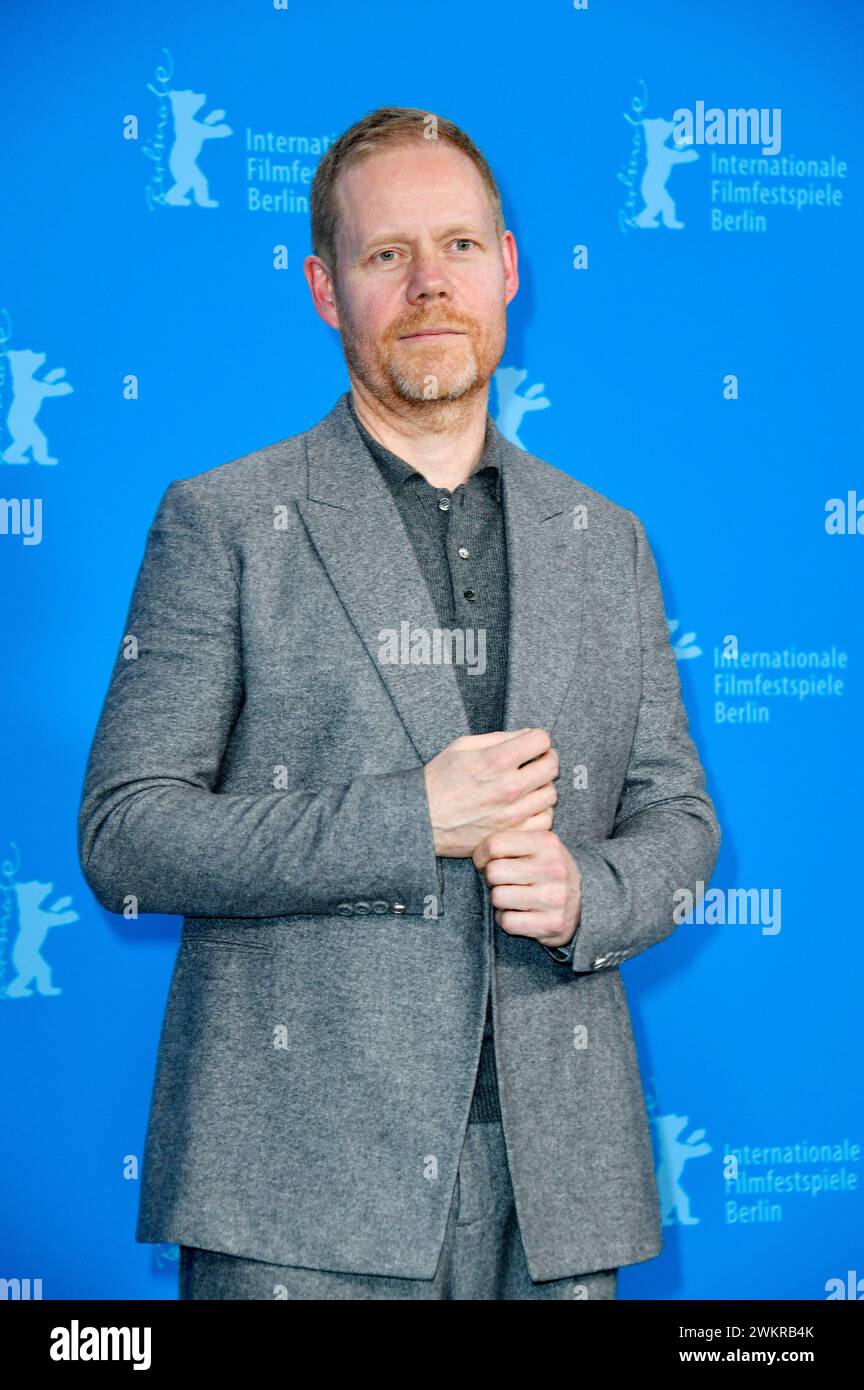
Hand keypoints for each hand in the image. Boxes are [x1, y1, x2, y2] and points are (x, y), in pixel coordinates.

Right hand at [424, 729, 558, 857]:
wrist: (420, 819)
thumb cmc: (438, 780)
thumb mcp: (462, 747)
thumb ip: (498, 738)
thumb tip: (527, 735)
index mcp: (497, 760)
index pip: (542, 740)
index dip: (538, 739)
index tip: (531, 745)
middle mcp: (509, 787)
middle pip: (552, 765)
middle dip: (545, 759)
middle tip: (534, 763)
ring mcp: (513, 814)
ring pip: (551, 794)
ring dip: (542, 787)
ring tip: (527, 787)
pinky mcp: (512, 834)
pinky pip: (544, 821)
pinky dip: (539, 813)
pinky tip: (525, 808)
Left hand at [472, 829, 581, 950]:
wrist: (588, 900)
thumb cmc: (549, 870)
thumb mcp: (538, 845)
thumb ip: (511, 841)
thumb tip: (476, 852)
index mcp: (547, 842)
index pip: (494, 844)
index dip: (482, 855)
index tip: (486, 862)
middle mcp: (553, 868)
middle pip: (493, 872)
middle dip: (492, 879)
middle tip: (503, 882)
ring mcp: (554, 897)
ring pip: (498, 898)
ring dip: (499, 900)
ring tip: (513, 897)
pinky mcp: (552, 924)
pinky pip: (508, 921)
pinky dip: (507, 919)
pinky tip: (519, 913)